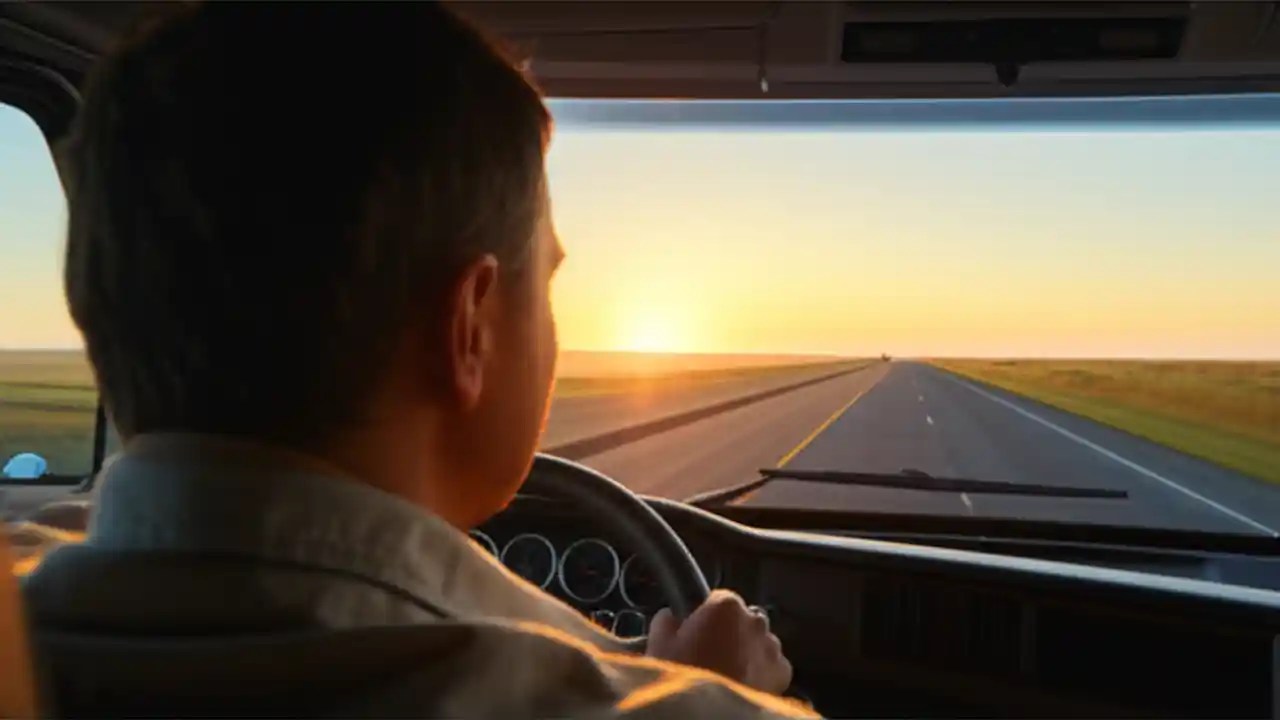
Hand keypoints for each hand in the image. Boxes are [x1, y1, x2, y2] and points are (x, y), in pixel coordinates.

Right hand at [646, 589, 792, 693]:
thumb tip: (672, 617)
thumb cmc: (682, 675)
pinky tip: (743, 685)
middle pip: (741, 619)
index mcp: (726, 605)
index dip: (704, 616)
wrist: (706, 714)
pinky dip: (761, 673)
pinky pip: (771, 665)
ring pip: (759, 642)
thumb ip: (668, 620)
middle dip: (729, 632)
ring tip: (727, 674)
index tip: (695, 632)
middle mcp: (755, 620)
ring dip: (747, 651)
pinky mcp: (782, 672)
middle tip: (709, 655)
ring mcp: (772, 646)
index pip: (717, 598)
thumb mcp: (659, 643)